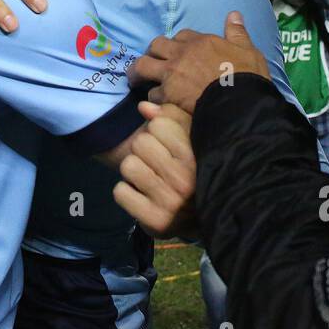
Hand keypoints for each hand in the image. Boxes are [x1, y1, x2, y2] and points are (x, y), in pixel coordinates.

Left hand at [113, 102, 198, 237]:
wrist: (209, 216)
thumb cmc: (196, 170)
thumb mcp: (192, 139)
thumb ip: (171, 117)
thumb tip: (142, 107)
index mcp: (196, 155)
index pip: (158, 125)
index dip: (158, 132)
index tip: (168, 146)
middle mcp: (185, 179)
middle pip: (140, 143)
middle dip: (144, 151)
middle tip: (156, 165)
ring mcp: (170, 202)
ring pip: (128, 166)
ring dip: (134, 171)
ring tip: (149, 178)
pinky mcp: (155, 221)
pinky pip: (120, 192)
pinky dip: (126, 192)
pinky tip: (141, 195)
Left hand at [130, 11, 269, 114]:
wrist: (239, 104)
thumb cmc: (247, 77)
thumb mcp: (248, 51)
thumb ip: (237, 33)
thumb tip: (234, 14)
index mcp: (201, 42)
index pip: (182, 35)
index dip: (179, 42)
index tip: (179, 51)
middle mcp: (181, 54)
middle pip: (155, 45)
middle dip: (152, 52)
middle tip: (153, 61)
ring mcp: (171, 74)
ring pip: (143, 66)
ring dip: (139, 72)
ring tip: (137, 79)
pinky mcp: (166, 95)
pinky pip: (152, 94)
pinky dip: (153, 98)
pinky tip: (156, 103)